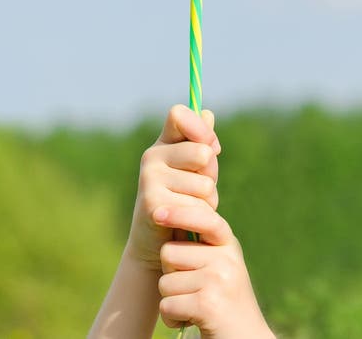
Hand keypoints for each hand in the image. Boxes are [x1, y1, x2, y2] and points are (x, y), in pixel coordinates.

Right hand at [125, 105, 220, 272]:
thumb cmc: (183, 202)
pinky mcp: (153, 204)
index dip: (200, 128)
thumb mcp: (195, 171)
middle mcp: (152, 156)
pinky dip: (201, 219)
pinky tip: (187, 225)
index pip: (178, 115)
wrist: (160, 247)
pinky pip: (197, 207)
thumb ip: (201, 143)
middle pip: (203, 154)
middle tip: (200, 192)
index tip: (211, 146)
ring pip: (205, 185)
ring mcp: (150, 179)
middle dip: (211, 176)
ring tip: (193, 210)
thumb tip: (208, 114)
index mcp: (164, 143)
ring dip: (208, 202)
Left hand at [156, 205, 274, 338]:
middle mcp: (226, 258)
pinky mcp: (208, 304)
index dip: (179, 213)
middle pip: (169, 252)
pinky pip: (167, 304)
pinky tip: (190, 321)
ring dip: (171, 300)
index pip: (203, 218)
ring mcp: (219, 280)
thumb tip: (169, 212)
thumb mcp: (220, 266)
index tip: (157, 212)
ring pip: (165, 282)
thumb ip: (202, 244)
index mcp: (228, 244)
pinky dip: (171, 318)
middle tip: (190, 290)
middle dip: (169, 274)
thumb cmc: (225, 303)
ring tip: (193, 307)